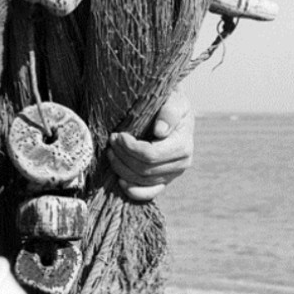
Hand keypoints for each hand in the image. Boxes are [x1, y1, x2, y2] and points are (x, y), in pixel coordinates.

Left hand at [107, 88, 193, 202]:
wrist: (173, 110)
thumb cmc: (172, 102)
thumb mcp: (175, 100)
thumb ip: (169, 113)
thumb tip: (160, 131)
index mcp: (183, 146)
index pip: (151, 155)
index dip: (130, 148)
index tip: (117, 135)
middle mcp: (181, 164)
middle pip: (144, 169)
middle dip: (123, 156)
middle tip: (111, 140)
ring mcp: (172, 175)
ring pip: (142, 181)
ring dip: (122, 169)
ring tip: (111, 152)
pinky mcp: (164, 179)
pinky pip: (149, 193)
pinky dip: (133, 190)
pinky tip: (120, 180)